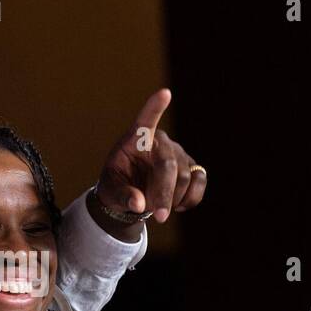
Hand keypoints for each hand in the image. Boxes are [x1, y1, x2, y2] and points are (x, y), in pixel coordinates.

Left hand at [93, 88, 206, 227]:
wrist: (132, 194)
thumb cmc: (117, 186)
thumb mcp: (111, 192)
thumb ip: (122, 196)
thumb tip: (138, 203)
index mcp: (135, 139)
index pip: (145, 120)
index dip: (155, 107)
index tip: (165, 93)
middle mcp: (160, 141)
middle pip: (169, 165)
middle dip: (164, 193)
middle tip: (159, 217)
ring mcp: (179, 152)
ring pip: (185, 176)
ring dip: (172, 199)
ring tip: (157, 209)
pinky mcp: (192, 166)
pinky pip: (200, 181)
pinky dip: (191, 199)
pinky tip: (177, 206)